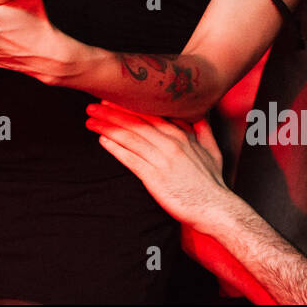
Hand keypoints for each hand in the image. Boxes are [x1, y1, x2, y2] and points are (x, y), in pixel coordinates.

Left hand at [84, 100, 225, 228]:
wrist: (216, 208)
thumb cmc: (212, 182)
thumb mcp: (212, 150)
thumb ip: (203, 130)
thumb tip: (199, 115)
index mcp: (182, 134)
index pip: (151, 114)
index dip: (130, 105)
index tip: (113, 97)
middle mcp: (171, 142)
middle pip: (136, 122)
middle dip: (112, 112)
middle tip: (94, 104)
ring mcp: (163, 159)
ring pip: (131, 137)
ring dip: (108, 127)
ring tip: (91, 120)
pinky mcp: (155, 177)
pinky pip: (131, 159)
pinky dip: (116, 148)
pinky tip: (102, 140)